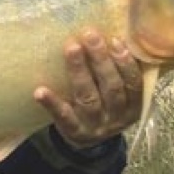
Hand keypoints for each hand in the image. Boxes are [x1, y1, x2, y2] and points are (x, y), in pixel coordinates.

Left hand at [34, 28, 143, 149]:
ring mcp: (95, 125)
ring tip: (71, 48)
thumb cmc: (104, 105)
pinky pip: (63, 116)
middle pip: (111, 87)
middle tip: (90, 35)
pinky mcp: (74, 131)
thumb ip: (119, 71)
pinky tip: (40, 90)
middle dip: (101, 60)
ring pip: (89, 98)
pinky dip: (52, 103)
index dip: (125, 62)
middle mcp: (117, 117)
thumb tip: (116, 32)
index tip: (114, 39)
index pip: (133, 83)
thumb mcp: (120, 94)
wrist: (87, 141)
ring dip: (80, 71)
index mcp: (133, 106)